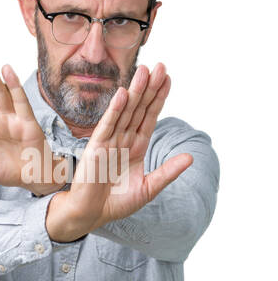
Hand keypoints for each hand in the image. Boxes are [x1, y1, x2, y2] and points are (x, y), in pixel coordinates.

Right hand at [45, 63, 193, 241]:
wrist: (91, 215)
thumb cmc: (115, 203)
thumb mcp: (149, 188)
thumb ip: (168, 172)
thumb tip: (190, 158)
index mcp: (136, 147)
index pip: (150, 117)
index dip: (159, 98)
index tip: (168, 78)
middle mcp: (123, 140)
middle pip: (139, 108)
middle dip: (149, 87)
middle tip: (160, 65)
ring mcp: (109, 142)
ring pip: (125, 112)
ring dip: (135, 91)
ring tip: (144, 70)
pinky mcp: (95, 148)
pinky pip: (107, 126)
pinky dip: (114, 110)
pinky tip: (122, 94)